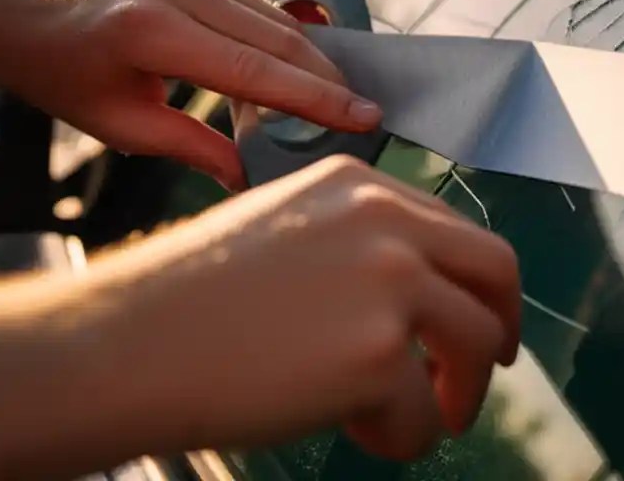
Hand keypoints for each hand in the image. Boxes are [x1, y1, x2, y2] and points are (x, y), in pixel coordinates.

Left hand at [12, 0, 380, 189]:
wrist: (31, 17)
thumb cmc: (67, 77)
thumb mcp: (121, 127)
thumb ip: (192, 149)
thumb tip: (250, 178)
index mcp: (152, 32)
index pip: (256, 70)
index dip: (315, 98)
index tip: (362, 118)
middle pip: (279, 39)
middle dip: (328, 80)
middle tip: (363, 116)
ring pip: (277, 20)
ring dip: (314, 62)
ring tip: (340, 101)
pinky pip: (261, 9)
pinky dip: (288, 43)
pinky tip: (304, 73)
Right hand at [101, 155, 521, 460]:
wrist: (123, 345)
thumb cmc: (187, 302)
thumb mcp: (284, 231)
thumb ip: (359, 245)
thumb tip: (422, 295)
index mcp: (359, 185)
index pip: (458, 231)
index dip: (480, 284)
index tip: (482, 317)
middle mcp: (385, 222)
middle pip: (495, 272)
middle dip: (500, 327)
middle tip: (491, 366)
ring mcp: (388, 284)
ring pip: (476, 345)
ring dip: (457, 393)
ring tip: (422, 418)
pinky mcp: (379, 354)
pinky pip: (423, 414)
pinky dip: (402, 437)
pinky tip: (359, 432)